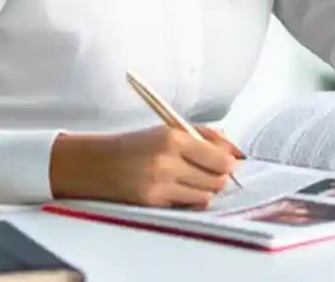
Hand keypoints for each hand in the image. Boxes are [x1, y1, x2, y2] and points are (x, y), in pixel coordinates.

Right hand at [50, 126, 240, 208]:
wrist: (100, 163)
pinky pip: (187, 205)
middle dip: (219, 177)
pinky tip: (180, 188)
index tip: (228, 161)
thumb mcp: (169, 129)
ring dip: (205, 189)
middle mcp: (167, 163)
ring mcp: (160, 186)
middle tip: (212, 171)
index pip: (219, 159)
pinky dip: (190, 199)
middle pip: (216, 180)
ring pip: (205, 196)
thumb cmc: (138, 144)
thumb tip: (234, 150)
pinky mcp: (153, 203)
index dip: (229, 162)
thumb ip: (205, 136)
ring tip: (193, 179)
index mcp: (173, 139)